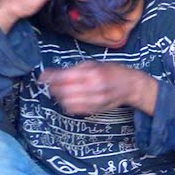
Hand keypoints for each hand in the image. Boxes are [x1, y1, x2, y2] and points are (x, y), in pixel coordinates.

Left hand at [39, 62, 157, 116]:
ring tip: (63, 92)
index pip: (63, 78)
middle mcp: (94, 88)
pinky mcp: (96, 109)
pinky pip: (75, 110)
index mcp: (92, 74)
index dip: (50, 78)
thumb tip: (47, 74)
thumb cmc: (111, 71)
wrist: (131, 85)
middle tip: (53, 84)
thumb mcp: (93, 64)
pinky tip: (71, 98)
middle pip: (63, 92)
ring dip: (60, 97)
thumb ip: (71, 70)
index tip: (43, 77)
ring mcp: (95, 101)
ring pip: (67, 103)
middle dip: (54, 88)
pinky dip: (68, 104)